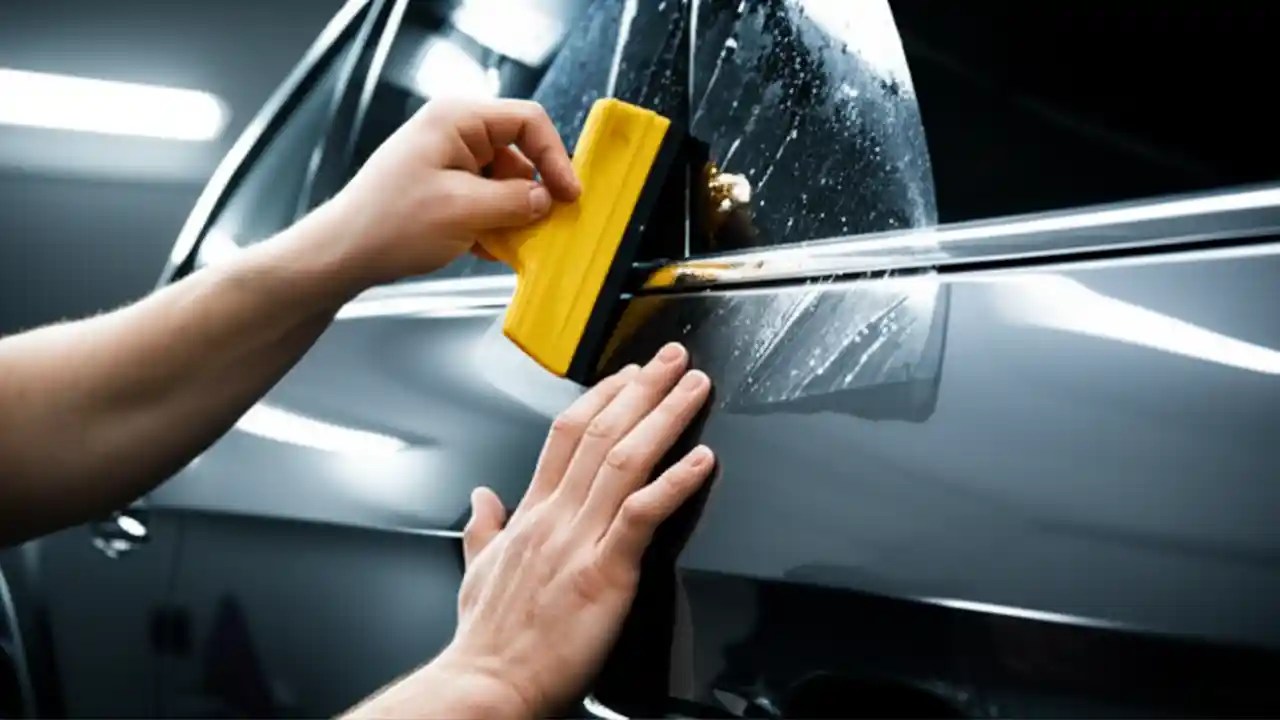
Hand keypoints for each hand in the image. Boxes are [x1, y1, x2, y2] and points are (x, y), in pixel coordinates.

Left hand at [325, 98, 579, 286]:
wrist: (343, 254)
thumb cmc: (390, 224)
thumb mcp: (463, 211)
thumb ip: (514, 202)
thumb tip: (546, 200)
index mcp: (458, 120)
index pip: (528, 121)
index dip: (555, 156)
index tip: (569, 194)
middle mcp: (455, 133)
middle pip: (520, 154)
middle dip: (533, 192)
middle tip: (543, 225)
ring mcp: (449, 161)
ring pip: (506, 183)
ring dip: (513, 214)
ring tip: (507, 243)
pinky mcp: (445, 189)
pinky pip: (487, 200)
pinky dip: (495, 223)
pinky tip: (488, 248)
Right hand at [347, 343, 713, 718]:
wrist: (487, 686)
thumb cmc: (487, 640)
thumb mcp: (476, 571)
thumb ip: (483, 528)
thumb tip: (482, 497)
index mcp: (532, 515)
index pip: (566, 436)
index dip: (603, 398)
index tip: (629, 374)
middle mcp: (556, 518)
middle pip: (602, 434)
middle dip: (642, 391)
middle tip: (673, 359)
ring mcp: (580, 542)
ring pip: (625, 462)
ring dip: (664, 419)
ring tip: (694, 387)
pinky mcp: (604, 573)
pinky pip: (643, 516)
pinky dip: (674, 483)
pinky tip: (703, 458)